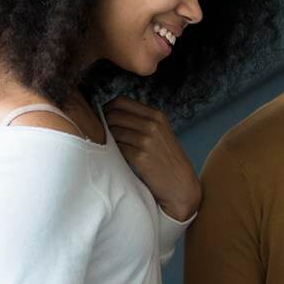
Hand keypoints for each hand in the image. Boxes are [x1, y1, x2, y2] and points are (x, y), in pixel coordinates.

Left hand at [103, 96, 200, 220]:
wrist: (180, 182)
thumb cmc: (166, 158)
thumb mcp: (160, 132)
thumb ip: (141, 120)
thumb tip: (109, 113)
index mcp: (156, 115)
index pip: (121, 101)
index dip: (107, 108)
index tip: (104, 117)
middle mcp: (152, 125)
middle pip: (113, 114)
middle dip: (104, 123)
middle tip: (104, 134)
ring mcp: (146, 140)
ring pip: (112, 131)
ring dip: (108, 138)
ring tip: (113, 147)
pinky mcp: (140, 157)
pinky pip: (116, 148)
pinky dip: (113, 151)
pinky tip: (118, 157)